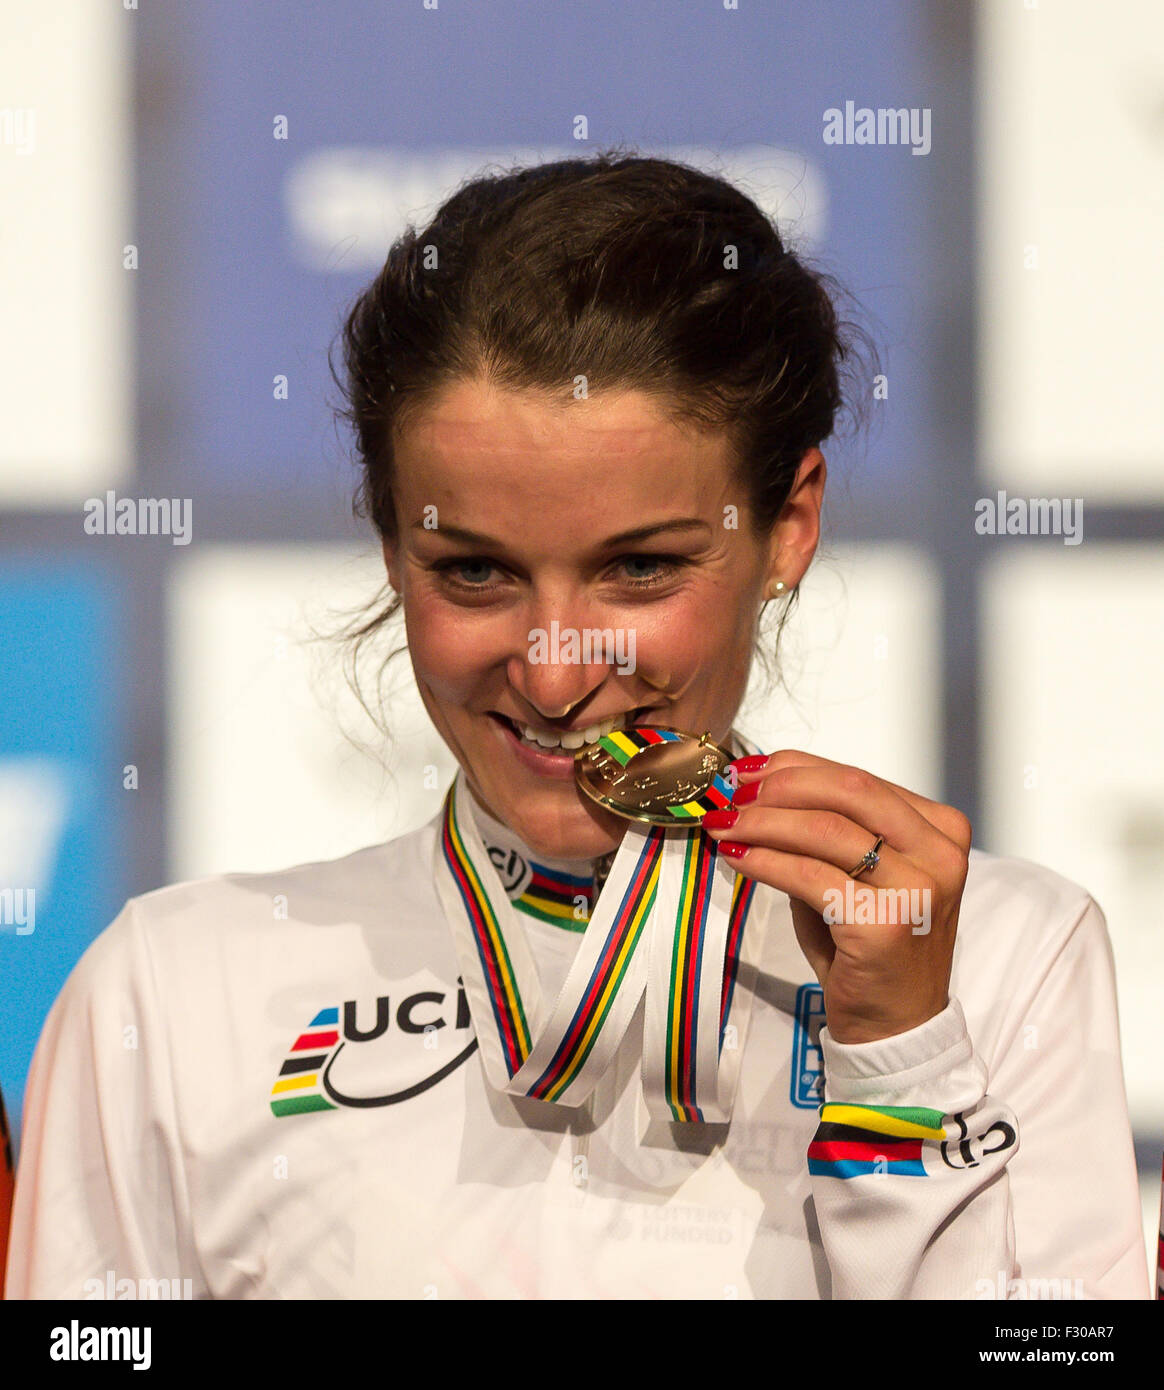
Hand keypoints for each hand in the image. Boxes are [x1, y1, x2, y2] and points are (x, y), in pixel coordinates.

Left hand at [701, 750, 971, 1043]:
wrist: (896, 1023)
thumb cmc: (873, 946)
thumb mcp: (859, 875)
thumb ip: (825, 830)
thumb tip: (756, 791)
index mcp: (940, 830)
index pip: (860, 779)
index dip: (797, 767)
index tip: (749, 771)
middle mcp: (938, 854)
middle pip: (847, 792)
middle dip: (779, 787)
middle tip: (733, 795)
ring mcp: (917, 889)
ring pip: (824, 830)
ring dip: (762, 822)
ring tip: (724, 824)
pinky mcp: (882, 924)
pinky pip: (808, 875)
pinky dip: (764, 860)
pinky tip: (737, 856)